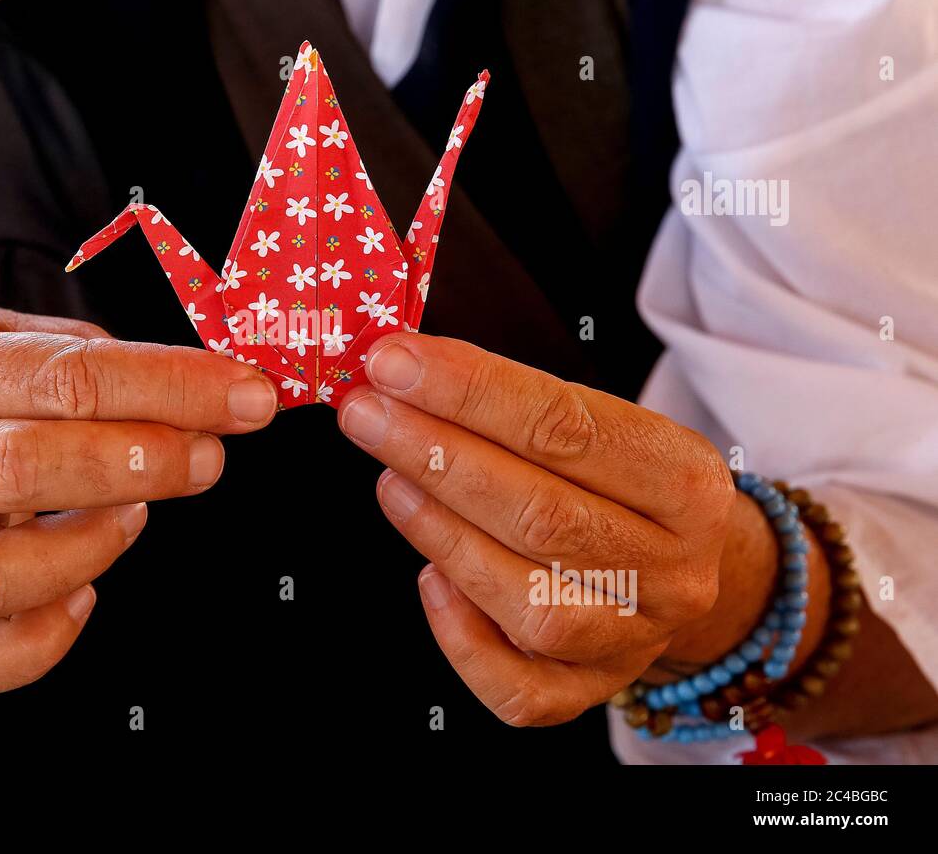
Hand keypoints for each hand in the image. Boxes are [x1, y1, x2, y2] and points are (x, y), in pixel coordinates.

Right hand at [0, 305, 277, 696]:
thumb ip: (106, 360)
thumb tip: (219, 394)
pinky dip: (42, 640)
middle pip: (22, 466)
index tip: (246, 397)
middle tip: (209, 456)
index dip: (167, 386)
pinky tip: (87, 595)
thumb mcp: (17, 333)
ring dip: (89, 547)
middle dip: (138, 460)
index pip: (61, 376)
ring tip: (137, 516)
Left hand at [338, 332, 758, 725]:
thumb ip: (514, 400)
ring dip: (442, 534)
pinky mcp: (590, 691)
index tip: (395, 363)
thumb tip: (403, 371)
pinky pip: (519, 688)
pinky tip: (428, 578)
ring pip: (530, 604)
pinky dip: (462, 635)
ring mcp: (634, 639)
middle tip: (367, 414)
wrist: (674, 562)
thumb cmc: (614, 479)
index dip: (471, 393)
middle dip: (438, 456)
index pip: (568, 429)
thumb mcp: (600, 421)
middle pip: (543, 516)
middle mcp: (674, 569)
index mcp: (687, 482)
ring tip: (390, 481)